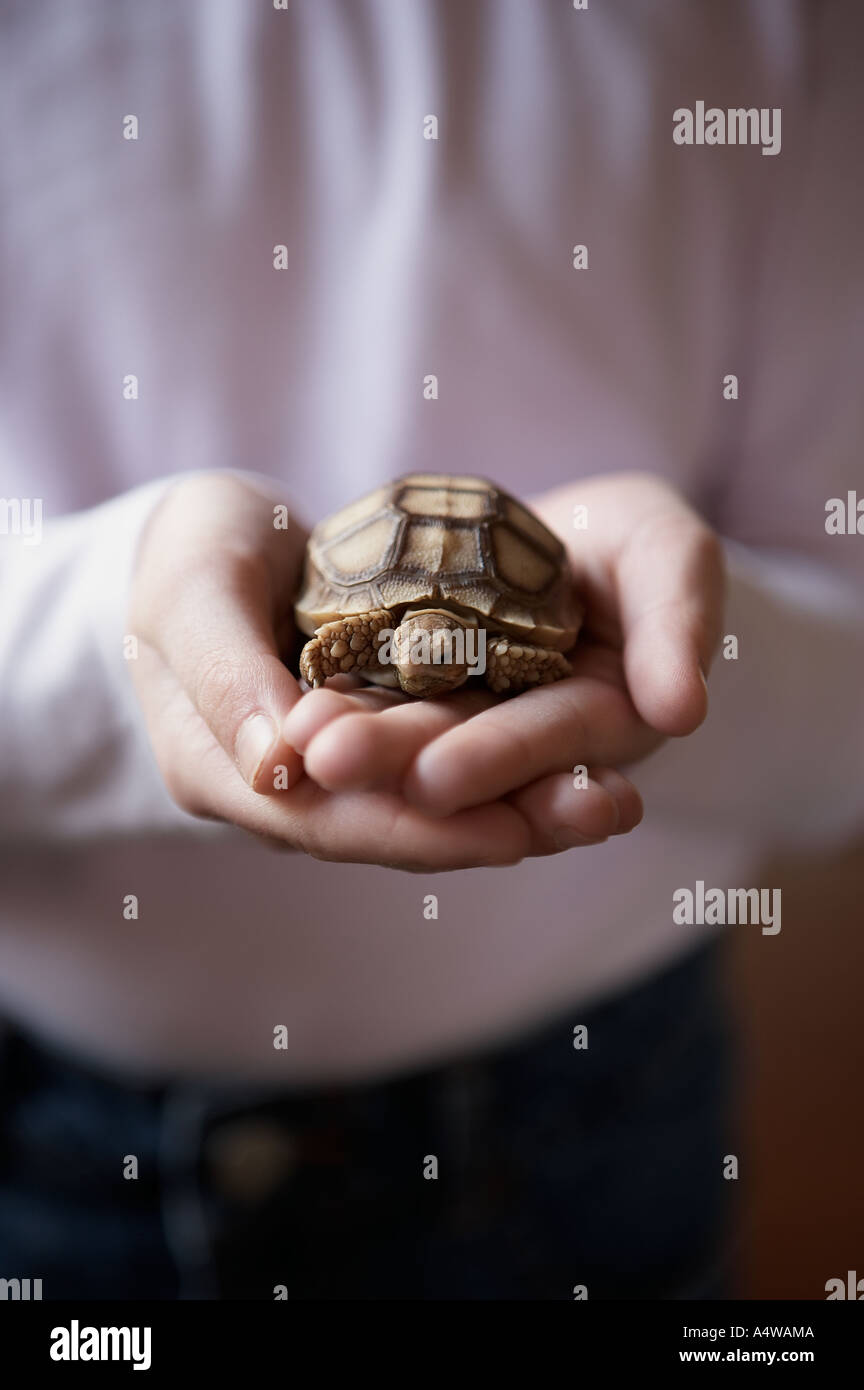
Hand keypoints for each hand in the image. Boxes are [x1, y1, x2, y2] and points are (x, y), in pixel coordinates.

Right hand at [128, 473, 642, 870]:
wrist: (212, 540)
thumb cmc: (190, 550)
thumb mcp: (189, 588)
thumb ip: (223, 672)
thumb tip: (279, 767)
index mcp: (226, 770)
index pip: (329, 818)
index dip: (419, 827)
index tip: (511, 827)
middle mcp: (288, 795)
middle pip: (399, 828)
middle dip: (501, 825)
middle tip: (597, 811)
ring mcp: (341, 775)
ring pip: (434, 807)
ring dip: (525, 807)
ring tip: (614, 800)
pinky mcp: (385, 742)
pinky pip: (450, 764)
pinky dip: (514, 768)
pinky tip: (587, 764)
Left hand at [284, 473, 724, 816]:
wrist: (567, 534)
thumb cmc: (634, 543)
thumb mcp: (669, 555)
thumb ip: (680, 620)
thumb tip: (681, 711)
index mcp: (596, 728)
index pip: (551, 748)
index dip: (501, 760)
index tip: (440, 777)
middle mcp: (519, 745)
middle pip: (457, 759)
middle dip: (395, 764)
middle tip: (328, 759)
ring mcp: (455, 727)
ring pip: (400, 746)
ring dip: (350, 751)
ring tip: (293, 741)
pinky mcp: (400, 699)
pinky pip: (366, 707)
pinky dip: (330, 711)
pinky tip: (279, 715)